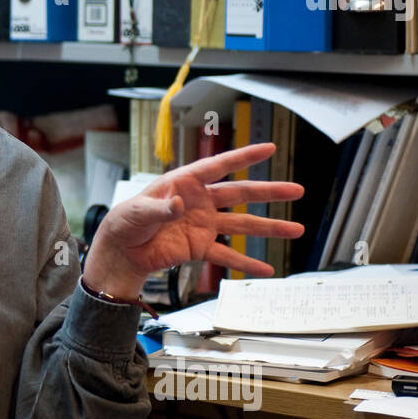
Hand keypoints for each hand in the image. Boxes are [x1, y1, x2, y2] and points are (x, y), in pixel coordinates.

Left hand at [82, 142, 304, 299]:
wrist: (121, 251)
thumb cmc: (125, 222)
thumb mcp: (138, 212)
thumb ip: (159, 209)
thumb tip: (176, 206)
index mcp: (184, 183)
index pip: (218, 166)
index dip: (244, 157)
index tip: (269, 149)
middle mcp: (199, 201)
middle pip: (240, 194)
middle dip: (269, 192)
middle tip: (296, 190)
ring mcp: (203, 224)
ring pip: (242, 224)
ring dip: (269, 227)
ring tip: (296, 228)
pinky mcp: (200, 247)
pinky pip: (227, 255)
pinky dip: (246, 263)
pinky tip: (266, 269)